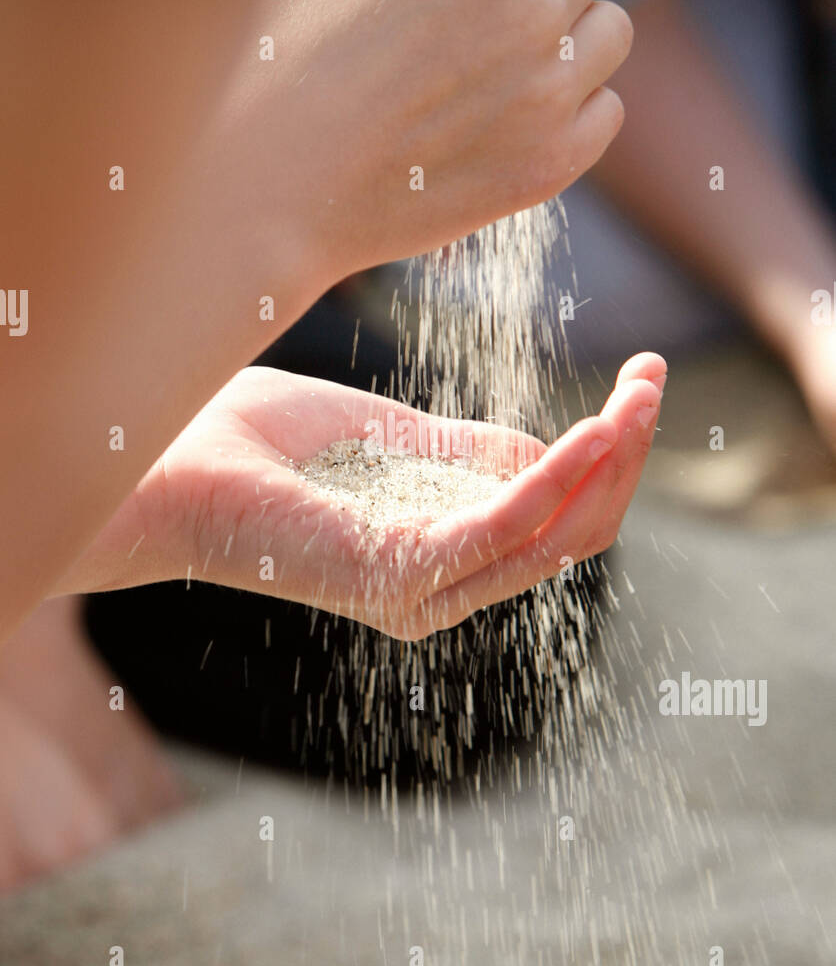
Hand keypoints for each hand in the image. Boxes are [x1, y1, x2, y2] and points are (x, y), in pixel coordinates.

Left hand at [60, 355, 665, 639]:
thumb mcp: (389, 438)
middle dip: (625, 454)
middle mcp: (442, 582)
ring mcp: (424, 587)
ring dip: (611, 460)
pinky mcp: (402, 572)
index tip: (640, 377)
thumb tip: (546, 449)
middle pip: (573, 532)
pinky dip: (561, 477)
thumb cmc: (260, 446)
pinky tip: (595, 426)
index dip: (606, 450)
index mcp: (440, 549)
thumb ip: (464, 452)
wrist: (166, 464)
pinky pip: (508, 525)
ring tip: (641, 394)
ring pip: (558, 535)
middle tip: (655, 380)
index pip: (554, 515)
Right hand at [200, 0, 632, 294]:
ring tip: (502, 65)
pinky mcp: (552, 164)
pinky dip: (574, 107)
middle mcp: (527, 13)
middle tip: (475, 17)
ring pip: (609, 30)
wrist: (276, 197)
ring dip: (569, 35)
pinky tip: (514, 116)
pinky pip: (607, 110)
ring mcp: (547, 95)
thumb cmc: (284, 61)